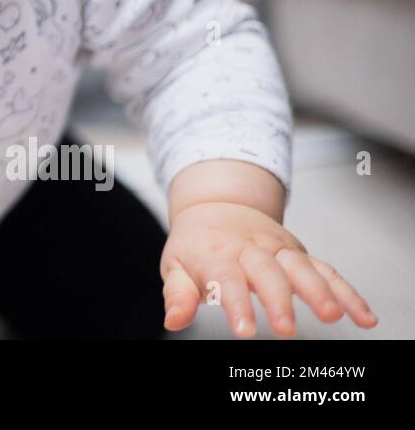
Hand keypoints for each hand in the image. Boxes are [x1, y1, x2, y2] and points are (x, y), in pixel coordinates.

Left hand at [159, 201, 377, 337]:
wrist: (216, 207)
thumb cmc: (196, 244)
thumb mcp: (175, 265)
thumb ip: (177, 294)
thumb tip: (173, 319)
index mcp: (217, 253)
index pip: (226, 279)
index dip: (236, 304)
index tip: (244, 329)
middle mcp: (251, 249)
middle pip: (267, 273)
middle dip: (279, 300)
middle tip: (285, 328)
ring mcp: (278, 250)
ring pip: (301, 267)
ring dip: (319, 291)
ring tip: (331, 315)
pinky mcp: (299, 254)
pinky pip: (326, 270)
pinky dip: (347, 292)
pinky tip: (363, 316)